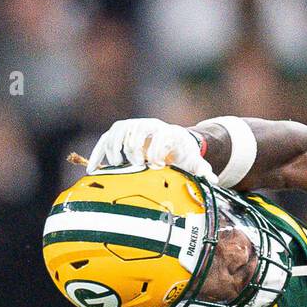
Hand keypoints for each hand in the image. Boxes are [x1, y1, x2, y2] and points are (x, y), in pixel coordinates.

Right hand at [86, 119, 217, 180]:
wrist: (171, 141)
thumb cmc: (181, 154)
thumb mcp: (193, 162)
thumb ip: (203, 171)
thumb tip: (214, 181)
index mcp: (166, 131)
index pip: (159, 135)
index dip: (156, 150)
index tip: (155, 166)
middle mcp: (147, 125)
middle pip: (136, 133)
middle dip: (135, 152)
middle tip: (138, 167)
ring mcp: (130, 127)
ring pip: (117, 134)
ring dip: (116, 152)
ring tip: (119, 167)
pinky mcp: (117, 133)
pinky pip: (104, 141)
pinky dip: (97, 153)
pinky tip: (92, 168)